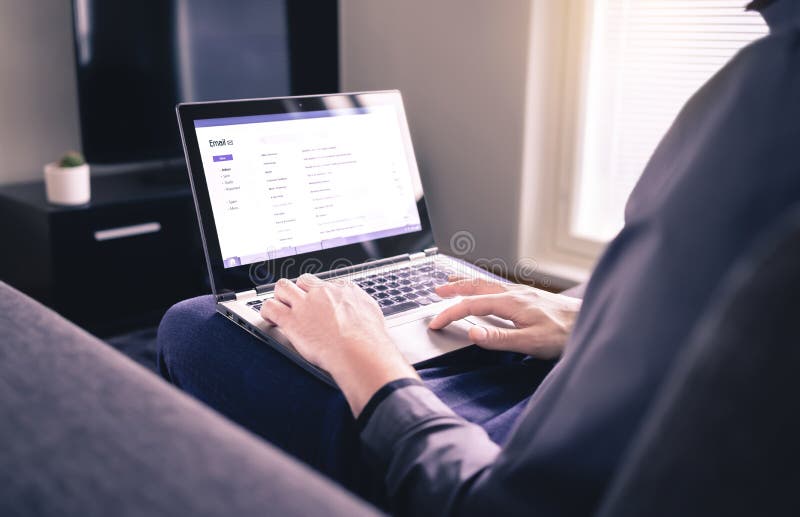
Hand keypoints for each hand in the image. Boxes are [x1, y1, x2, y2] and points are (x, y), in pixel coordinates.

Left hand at [260, 274, 417, 415]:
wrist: (359, 350)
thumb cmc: (370, 338)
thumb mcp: (372, 314)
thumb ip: (361, 309)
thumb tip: (361, 312)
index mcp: (343, 289)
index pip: (325, 283)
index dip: (320, 294)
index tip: (319, 303)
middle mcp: (323, 292)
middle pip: (303, 281)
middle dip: (300, 290)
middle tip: (300, 304)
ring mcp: (305, 304)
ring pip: (282, 286)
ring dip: (281, 295)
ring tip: (281, 306)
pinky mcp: (291, 320)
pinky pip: (270, 307)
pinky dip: (268, 311)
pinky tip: (270, 317)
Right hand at [428, 278, 581, 357]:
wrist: (589, 324)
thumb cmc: (564, 335)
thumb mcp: (530, 343)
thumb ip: (499, 338)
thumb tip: (471, 332)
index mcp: (511, 303)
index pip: (471, 305)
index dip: (449, 313)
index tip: (434, 323)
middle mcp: (515, 293)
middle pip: (476, 286)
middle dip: (453, 288)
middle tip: (435, 291)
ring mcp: (522, 293)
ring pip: (487, 284)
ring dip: (466, 283)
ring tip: (452, 282)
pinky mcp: (529, 297)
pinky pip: (497, 287)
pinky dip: (482, 286)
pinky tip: (485, 291)